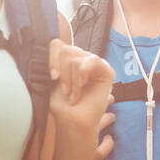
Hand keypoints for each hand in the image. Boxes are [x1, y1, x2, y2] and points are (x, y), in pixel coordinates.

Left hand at [46, 39, 115, 159]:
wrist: (73, 120)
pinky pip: (92, 60)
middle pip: (66, 50)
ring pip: (76, 57)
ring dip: (72, 79)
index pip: (57, 44)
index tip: (52, 77)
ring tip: (75, 93)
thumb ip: (55, 60)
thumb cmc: (63, 104)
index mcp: (68, 60)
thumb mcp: (53, 79)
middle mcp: (81, 59)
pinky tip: (83, 85)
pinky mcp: (106, 71)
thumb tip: (57, 40)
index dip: (53, 59)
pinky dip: (83, 74)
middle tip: (67, 90)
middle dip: (63, 74)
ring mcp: (94, 65)